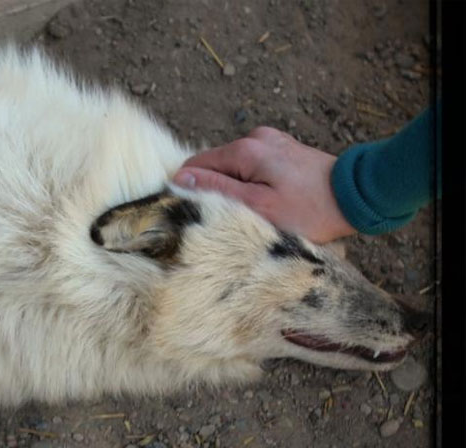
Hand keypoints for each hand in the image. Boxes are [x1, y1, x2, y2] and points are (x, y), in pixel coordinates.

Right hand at [172, 127, 356, 243]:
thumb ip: (218, 190)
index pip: (196, 165)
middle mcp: (255, 137)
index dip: (191, 189)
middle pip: (216, 165)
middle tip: (232, 217)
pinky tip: (268, 200)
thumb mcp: (258, 206)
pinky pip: (254, 166)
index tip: (199, 213)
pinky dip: (253, 183)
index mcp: (245, 150)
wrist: (359, 195)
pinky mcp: (284, 148)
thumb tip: (181, 178)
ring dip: (237, 188)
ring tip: (254, 211)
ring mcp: (272, 140)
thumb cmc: (309, 208)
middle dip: (217, 189)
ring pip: (235, 167)